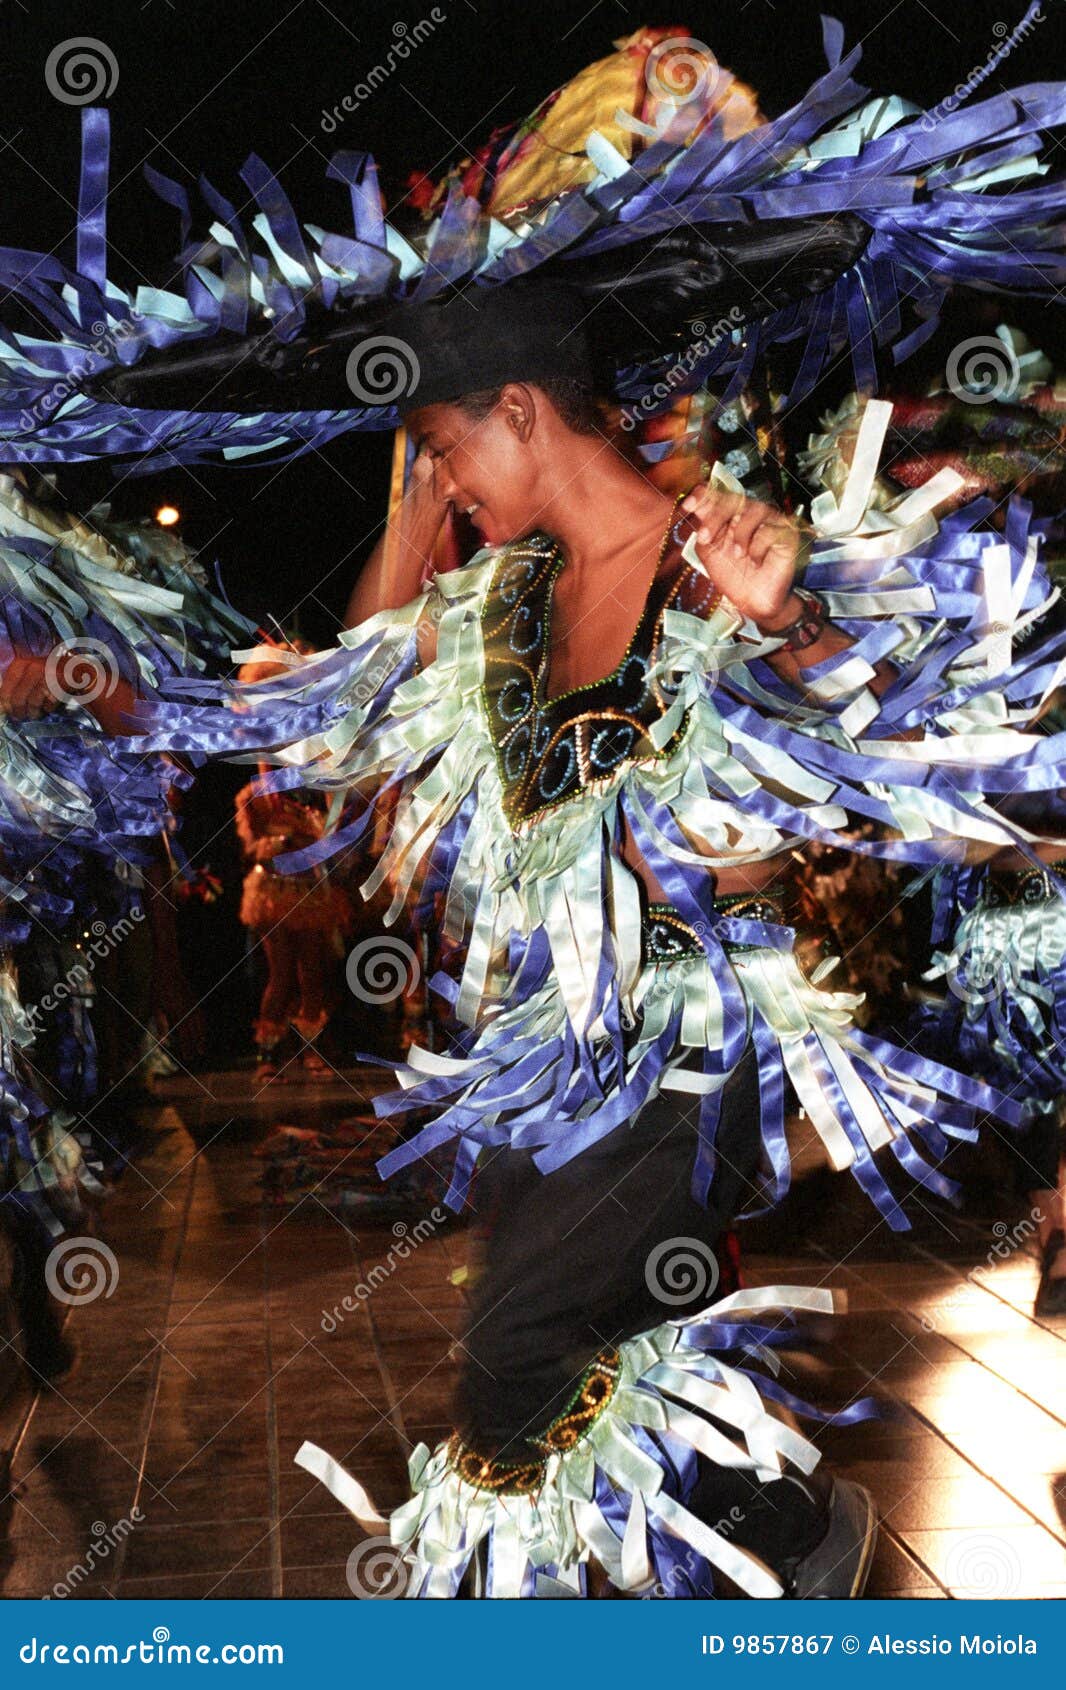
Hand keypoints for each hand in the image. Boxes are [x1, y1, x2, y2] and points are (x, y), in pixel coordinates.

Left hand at [0, 651, 64, 720]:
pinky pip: (49, 704)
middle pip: (18, 699)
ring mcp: (47, 675)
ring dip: (33, 713)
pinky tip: (48, 706)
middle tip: (20, 717)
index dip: (5, 704)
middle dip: (18, 712)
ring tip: (34, 715)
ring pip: (33, 703)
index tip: (8, 712)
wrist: (74, 667)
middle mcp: (32, 668)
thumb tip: (2, 707)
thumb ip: (13, 688)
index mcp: (20, 664)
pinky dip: (48, 709)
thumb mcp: (27, 674)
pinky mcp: (60, 684)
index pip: (5, 690)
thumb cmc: (47, 673)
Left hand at [680, 485, 806, 631]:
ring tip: (737, 554)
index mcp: (731, 516)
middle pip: (735, 499)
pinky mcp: (787, 535)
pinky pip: (771, 531)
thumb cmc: (733, 576)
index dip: (703, 495)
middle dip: (716, 517)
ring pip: (756, 510)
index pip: (719, 495)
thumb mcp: (710, 552)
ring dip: (741, 533)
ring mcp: (771, 522)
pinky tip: (756, 562)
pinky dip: (758, 548)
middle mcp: (751, 514)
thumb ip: (703, 528)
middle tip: (705, 537)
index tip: (687, 505)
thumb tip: (694, 506)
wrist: (752, 602)